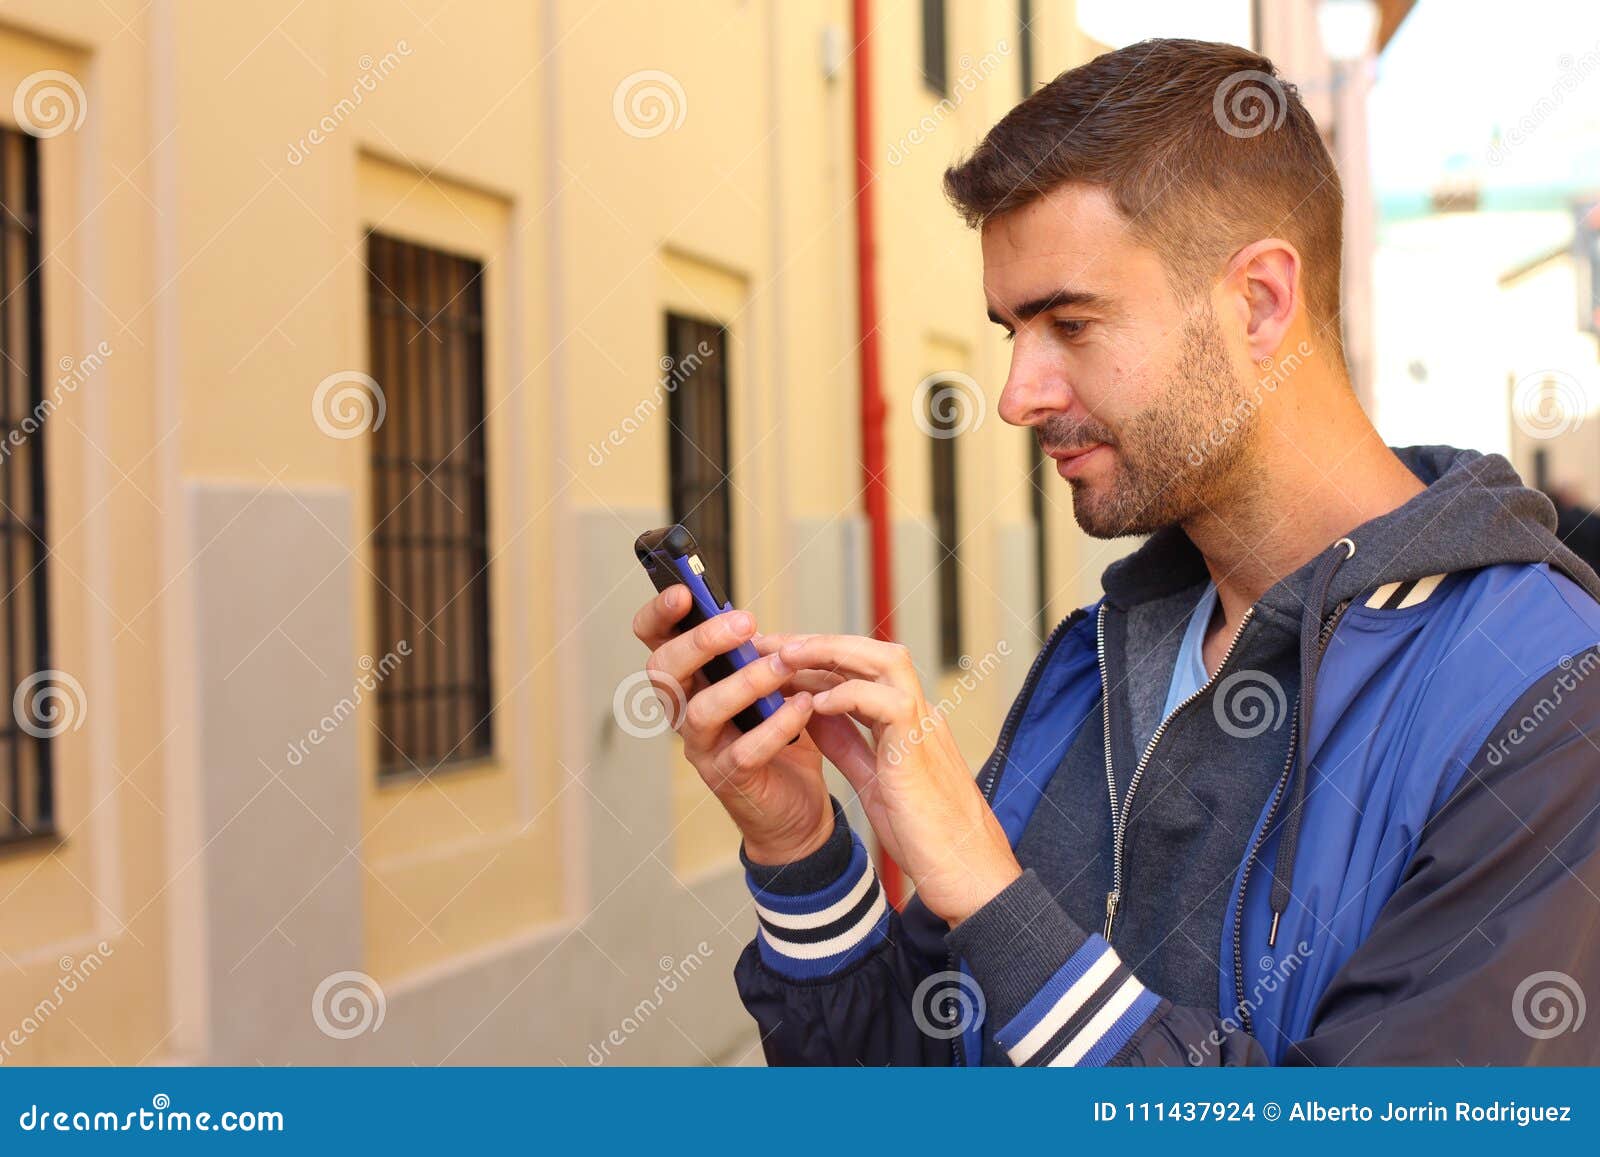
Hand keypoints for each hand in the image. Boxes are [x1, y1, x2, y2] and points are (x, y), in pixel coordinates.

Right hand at [632, 586, 842, 864]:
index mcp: (689, 679)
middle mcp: (683, 710)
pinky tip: (803, 708)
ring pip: (701, 710)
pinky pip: (744, 750)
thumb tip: (750, 622)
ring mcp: (702, 747)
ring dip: (744, 682)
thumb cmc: (777, 734)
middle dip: (701, 642)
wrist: (795, 805)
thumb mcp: (767, 682)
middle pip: (665, 671)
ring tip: (783, 666)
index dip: (660, 613)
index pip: (654, 639)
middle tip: (744, 623)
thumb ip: (755, 653)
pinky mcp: (729, 778)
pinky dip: (775, 726)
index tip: (685, 591)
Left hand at [769, 634, 1021, 926]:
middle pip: (873, 652)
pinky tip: (815, 704)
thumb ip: (847, 743)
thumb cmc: (925, 835)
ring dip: (833, 652)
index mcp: (908, 721)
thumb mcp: (873, 779)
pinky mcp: (920, 748)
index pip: (864, 671)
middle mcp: (920, 713)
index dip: (822, 659)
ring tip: (789, 656)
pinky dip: (849, 696)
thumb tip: (812, 713)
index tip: (778, 656)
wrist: (967, 874)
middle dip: (821, 642)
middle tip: (773, 643)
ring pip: (885, 661)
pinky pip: (887, 703)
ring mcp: (925, 726)